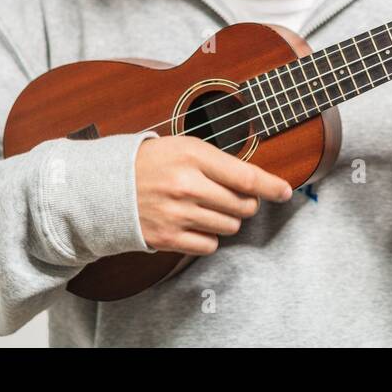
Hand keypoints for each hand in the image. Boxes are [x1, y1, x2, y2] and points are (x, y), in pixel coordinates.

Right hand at [133, 134, 293, 255]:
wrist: (106, 186)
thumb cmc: (151, 162)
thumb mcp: (185, 146)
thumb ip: (220, 162)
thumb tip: (256, 183)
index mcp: (193, 156)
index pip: (245, 175)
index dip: (271, 186)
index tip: (285, 191)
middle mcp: (187, 185)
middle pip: (242, 205)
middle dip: (245, 203)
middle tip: (233, 197)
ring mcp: (177, 214)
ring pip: (229, 226)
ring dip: (227, 220)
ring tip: (208, 208)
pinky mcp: (168, 238)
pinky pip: (209, 245)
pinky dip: (209, 237)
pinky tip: (196, 224)